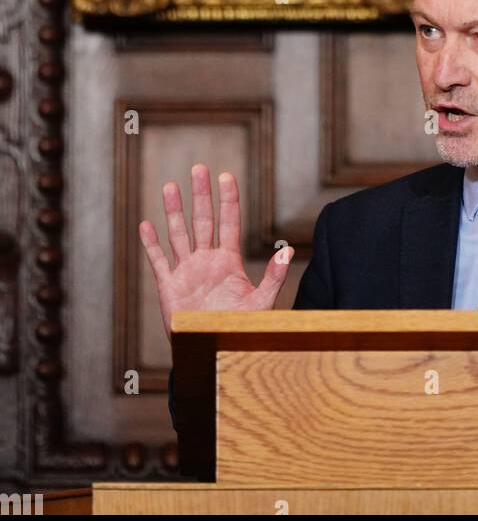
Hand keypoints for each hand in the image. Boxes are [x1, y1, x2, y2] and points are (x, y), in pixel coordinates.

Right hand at [138, 164, 293, 341]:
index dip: (228, 199)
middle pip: (203, 220)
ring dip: (174, 211)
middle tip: (199, 168)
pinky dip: (152, 244)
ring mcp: (187, 271)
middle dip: (201, 195)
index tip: (225, 176)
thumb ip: (274, 277)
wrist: (213, 352)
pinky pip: (159, 261)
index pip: (229, 223)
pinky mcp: (169, 286)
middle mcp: (207, 260)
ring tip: (170, 185)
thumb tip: (288, 250)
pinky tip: (146, 225)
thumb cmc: (239, 328)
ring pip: (179, 234)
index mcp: (229, 260)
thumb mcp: (261, 303)